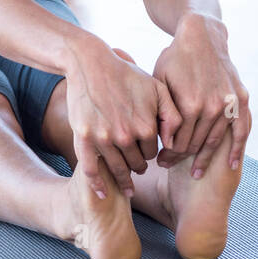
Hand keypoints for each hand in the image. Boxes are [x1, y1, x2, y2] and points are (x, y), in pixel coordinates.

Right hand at [64, 42, 178, 198]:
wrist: (90, 63)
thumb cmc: (126, 75)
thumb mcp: (158, 90)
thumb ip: (172, 116)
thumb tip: (175, 143)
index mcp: (146, 127)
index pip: (152, 153)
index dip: (150, 152)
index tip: (146, 151)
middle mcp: (125, 136)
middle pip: (135, 163)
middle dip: (137, 165)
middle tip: (136, 166)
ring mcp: (102, 138)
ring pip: (116, 168)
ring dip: (122, 178)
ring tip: (126, 184)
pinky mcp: (82, 137)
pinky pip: (90, 168)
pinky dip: (97, 184)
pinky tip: (102, 194)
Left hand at [153, 14, 249, 176]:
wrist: (201, 38)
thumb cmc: (174, 60)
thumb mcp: (158, 82)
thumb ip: (160, 110)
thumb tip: (158, 138)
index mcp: (188, 105)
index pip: (177, 141)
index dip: (167, 153)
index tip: (158, 161)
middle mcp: (211, 108)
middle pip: (195, 143)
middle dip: (180, 158)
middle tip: (169, 166)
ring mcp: (229, 106)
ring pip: (215, 141)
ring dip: (205, 158)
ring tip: (195, 172)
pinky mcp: (241, 101)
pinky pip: (242, 131)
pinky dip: (236, 149)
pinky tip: (231, 164)